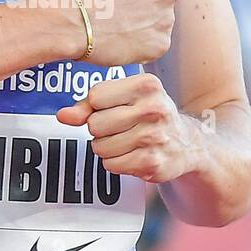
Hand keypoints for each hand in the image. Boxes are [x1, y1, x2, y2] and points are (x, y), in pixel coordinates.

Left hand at [56, 72, 198, 183]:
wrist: (187, 144)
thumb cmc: (149, 115)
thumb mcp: (125, 98)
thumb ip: (90, 104)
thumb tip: (63, 116)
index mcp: (147, 85)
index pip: (96, 96)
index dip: (96, 106)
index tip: (113, 108)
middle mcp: (154, 109)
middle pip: (95, 124)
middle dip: (100, 129)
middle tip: (120, 128)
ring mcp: (154, 138)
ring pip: (100, 147)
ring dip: (107, 148)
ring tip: (127, 141)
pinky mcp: (152, 163)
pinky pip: (110, 165)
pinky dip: (116, 163)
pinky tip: (133, 155)